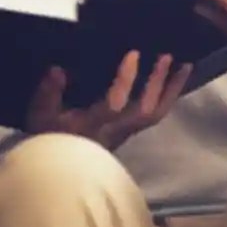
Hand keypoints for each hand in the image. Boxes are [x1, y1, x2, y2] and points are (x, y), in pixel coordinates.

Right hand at [25, 51, 192, 150]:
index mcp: (94, 123)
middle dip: (157, 82)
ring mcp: (126, 133)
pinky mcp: (129, 132)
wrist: (60, 173)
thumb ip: (48, 93)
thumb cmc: (49, 141)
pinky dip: (167, 97)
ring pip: (155, 114)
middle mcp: (116, 129)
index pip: (115, 102)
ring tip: (185, 66)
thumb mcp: (40, 116)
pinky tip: (174, 82)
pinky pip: (154, 115)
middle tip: (167, 56)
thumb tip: (57, 70)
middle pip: (145, 109)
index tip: (133, 54)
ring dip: (171, 90)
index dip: (126, 79)